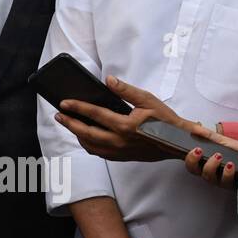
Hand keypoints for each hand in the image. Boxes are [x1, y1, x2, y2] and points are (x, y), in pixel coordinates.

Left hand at [56, 77, 194, 161]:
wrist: (179, 142)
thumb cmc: (165, 120)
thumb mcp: (147, 100)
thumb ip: (126, 90)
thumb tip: (108, 80)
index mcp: (126, 126)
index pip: (95, 115)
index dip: (77, 107)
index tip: (63, 103)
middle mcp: (120, 141)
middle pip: (87, 133)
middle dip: (70, 123)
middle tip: (59, 115)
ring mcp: (121, 152)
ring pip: (91, 146)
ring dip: (77, 135)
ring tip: (69, 124)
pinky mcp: (123, 157)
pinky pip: (100, 153)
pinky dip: (89, 145)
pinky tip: (85, 137)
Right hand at [183, 125, 237, 188]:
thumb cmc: (236, 152)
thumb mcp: (221, 141)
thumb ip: (208, 135)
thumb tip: (195, 127)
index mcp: (204, 162)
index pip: (190, 163)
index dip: (189, 158)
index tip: (194, 148)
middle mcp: (209, 172)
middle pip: (195, 171)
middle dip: (194, 160)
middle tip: (199, 150)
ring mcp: (220, 180)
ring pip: (209, 177)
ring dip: (211, 165)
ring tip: (218, 155)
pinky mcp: (232, 184)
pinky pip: (226, 182)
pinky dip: (227, 173)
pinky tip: (230, 164)